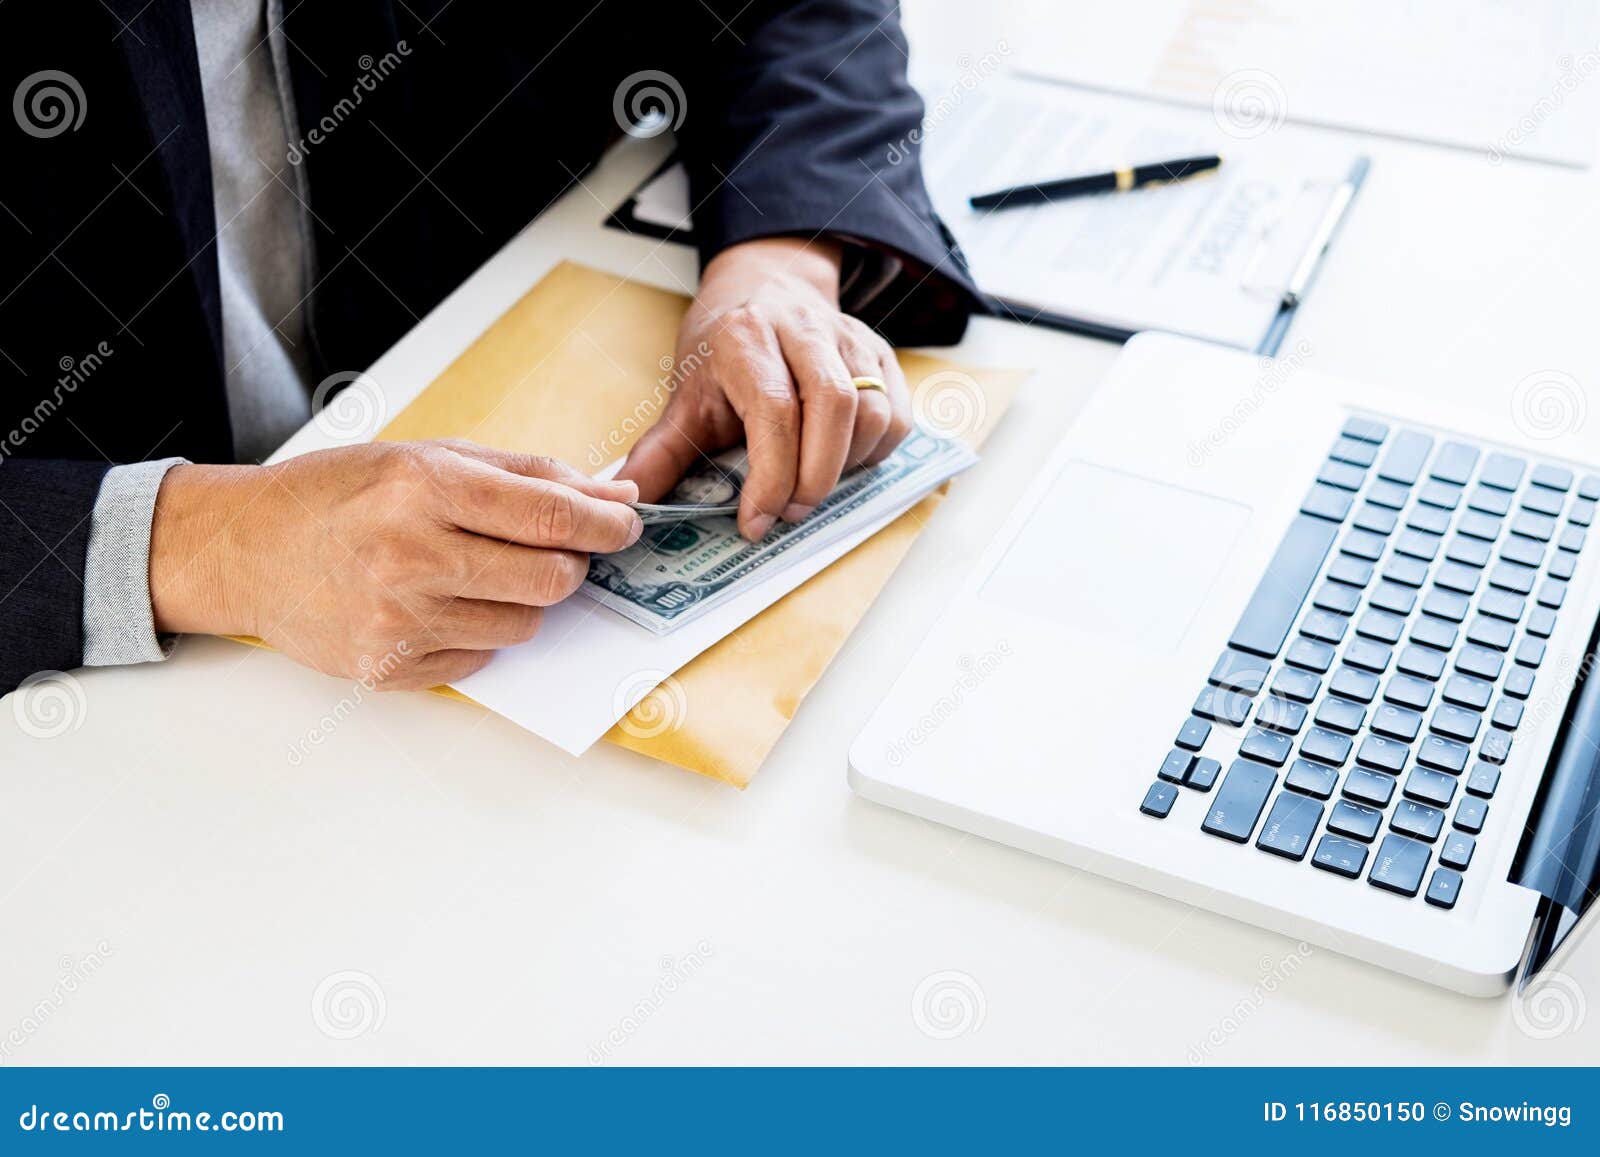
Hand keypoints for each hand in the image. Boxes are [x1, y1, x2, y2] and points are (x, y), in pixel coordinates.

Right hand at [148, 440, 641, 688]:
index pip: (551, 516)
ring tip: (478, 572)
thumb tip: (611, 494)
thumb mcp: (426, 457)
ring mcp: (398, 620)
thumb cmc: (338, 495)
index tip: (625, 524)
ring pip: (525, 624)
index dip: (605, 524)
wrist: (245, 551)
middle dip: (569, 564)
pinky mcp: (390, 667)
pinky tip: (440, 603)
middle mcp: (411, 555)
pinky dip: (479, 631)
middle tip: (552, 550)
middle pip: (551, 578)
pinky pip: (481, 657)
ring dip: (524, 600)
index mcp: (424, 488)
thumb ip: (525, 475)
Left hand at [617, 236, 911, 539]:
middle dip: (815, 477)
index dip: (771, 477)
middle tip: (790, 514)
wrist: (763, 289)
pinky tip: (842, 462)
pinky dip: (876, 452)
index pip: (774, 410)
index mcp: (745, 338)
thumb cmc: (724, 350)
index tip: (755, 521)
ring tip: (811, 488)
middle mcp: (803, 330)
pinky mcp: (880, 352)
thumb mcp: (686, 396)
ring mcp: (849, 338)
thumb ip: (661, 452)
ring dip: (847, 467)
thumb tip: (631, 501)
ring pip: (873, 412)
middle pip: (835, 406)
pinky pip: (897, 414)